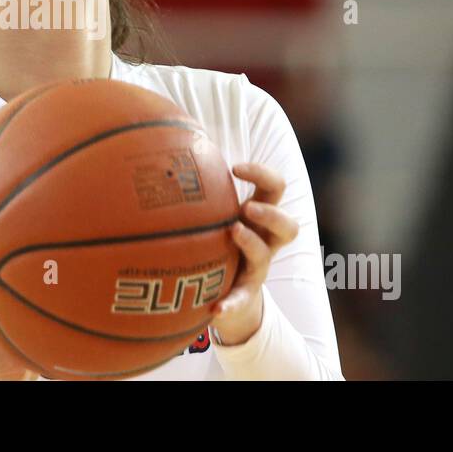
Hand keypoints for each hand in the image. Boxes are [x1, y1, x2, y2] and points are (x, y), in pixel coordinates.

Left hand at [209, 163, 299, 345]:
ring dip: (252, 243)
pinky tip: (214, 309)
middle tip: (246, 207)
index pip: (274, 189)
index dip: (262, 174)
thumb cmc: (219, 238)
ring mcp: (257, 269)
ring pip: (266, 257)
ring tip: (233, 232)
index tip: (235, 167)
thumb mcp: (214, 210)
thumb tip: (164, 142)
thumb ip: (199, 183)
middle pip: (288, 225)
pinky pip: (239, 300)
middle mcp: (266, 242)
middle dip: (270, 213)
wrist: (228, 292)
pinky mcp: (243, 295)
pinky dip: (229, 303)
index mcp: (260, 216)